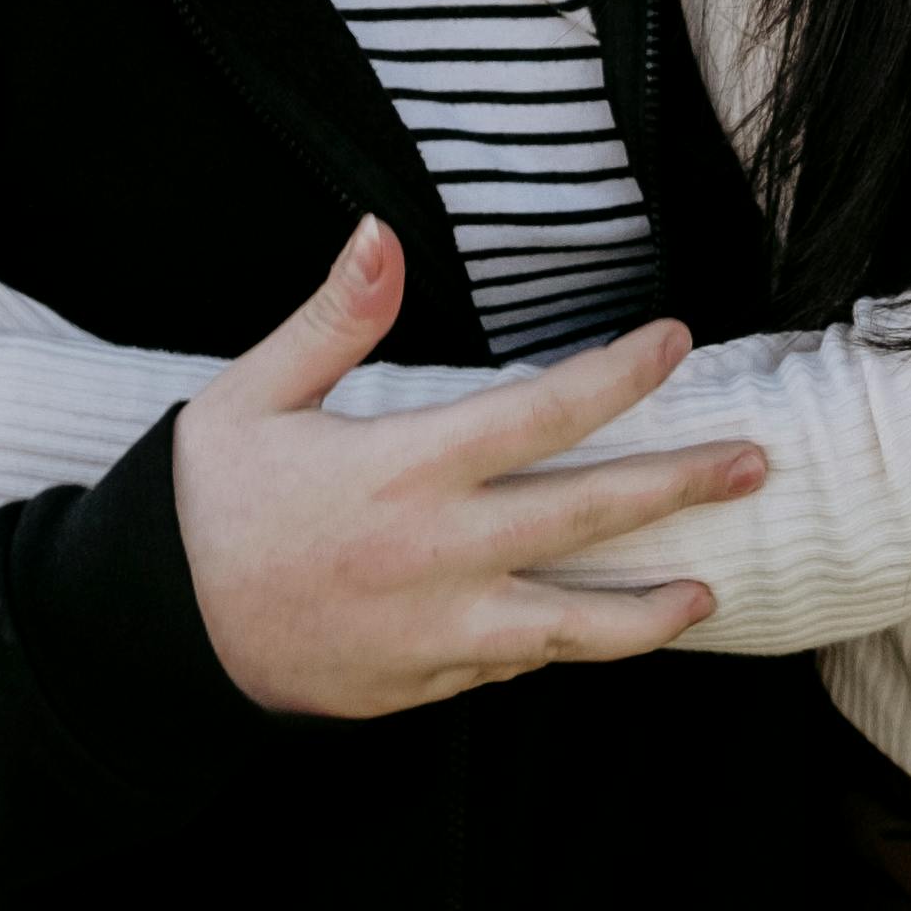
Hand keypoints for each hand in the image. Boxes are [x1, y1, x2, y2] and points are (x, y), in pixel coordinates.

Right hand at [170, 224, 768, 718]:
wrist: (156, 635)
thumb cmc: (207, 504)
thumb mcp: (253, 395)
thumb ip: (334, 318)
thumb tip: (379, 230)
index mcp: (404, 468)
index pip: (540, 414)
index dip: (619, 376)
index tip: (676, 341)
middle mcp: (438, 552)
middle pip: (586, 517)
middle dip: (679, 487)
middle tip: (754, 463)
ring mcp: (439, 629)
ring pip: (573, 626)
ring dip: (650, 608)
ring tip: (711, 587)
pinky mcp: (428, 681)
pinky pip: (517, 663)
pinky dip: (570, 647)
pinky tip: (612, 628)